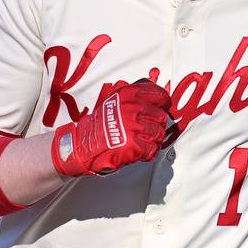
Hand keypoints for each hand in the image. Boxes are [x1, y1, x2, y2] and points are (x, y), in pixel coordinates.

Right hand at [51, 79, 175, 176]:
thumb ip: (135, 97)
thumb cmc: (98, 125)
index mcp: (130, 95)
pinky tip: (138, 150)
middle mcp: (133, 108)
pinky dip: (147, 153)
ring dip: (152, 139)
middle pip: (161, 116)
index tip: (163, 107)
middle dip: (156, 125)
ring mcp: (134, 127)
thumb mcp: (115, 101)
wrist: (84, 144)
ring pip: (159, 133)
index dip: (163, 103)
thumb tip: (156, 96)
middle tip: (147, 129)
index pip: (159, 95)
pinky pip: (152, 149)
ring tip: (141, 140)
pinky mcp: (135, 145)